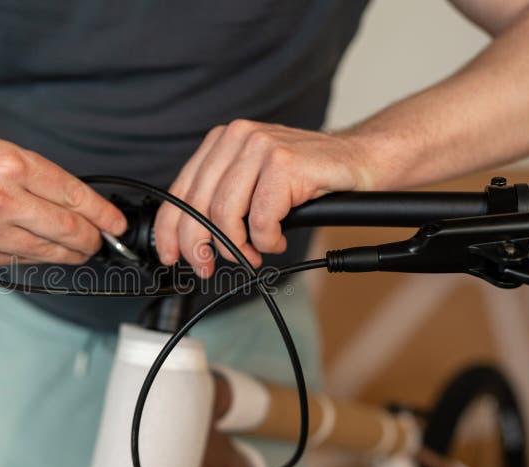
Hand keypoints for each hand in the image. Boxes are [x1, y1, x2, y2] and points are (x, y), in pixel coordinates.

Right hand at [0, 117, 126, 265]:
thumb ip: (33, 179)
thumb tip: (70, 206)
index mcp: (11, 165)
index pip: (74, 196)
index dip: (103, 214)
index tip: (116, 224)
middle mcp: (1, 200)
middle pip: (67, 231)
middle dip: (92, 240)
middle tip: (100, 242)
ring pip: (45, 253)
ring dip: (68, 254)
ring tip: (78, 251)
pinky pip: (14, 262)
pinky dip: (32, 258)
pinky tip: (37, 252)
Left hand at [154, 119, 371, 276]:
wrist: (358, 161)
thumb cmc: (306, 177)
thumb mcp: (252, 183)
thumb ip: (221, 201)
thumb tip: (190, 240)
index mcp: (222, 141)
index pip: (180, 190)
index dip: (170, 229)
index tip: (171, 255)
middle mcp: (237, 138)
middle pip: (198, 206)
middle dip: (199, 246)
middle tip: (206, 266)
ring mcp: (260, 147)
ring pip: (225, 215)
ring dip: (237, 247)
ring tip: (253, 253)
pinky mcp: (283, 163)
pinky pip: (260, 221)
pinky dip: (266, 241)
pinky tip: (278, 240)